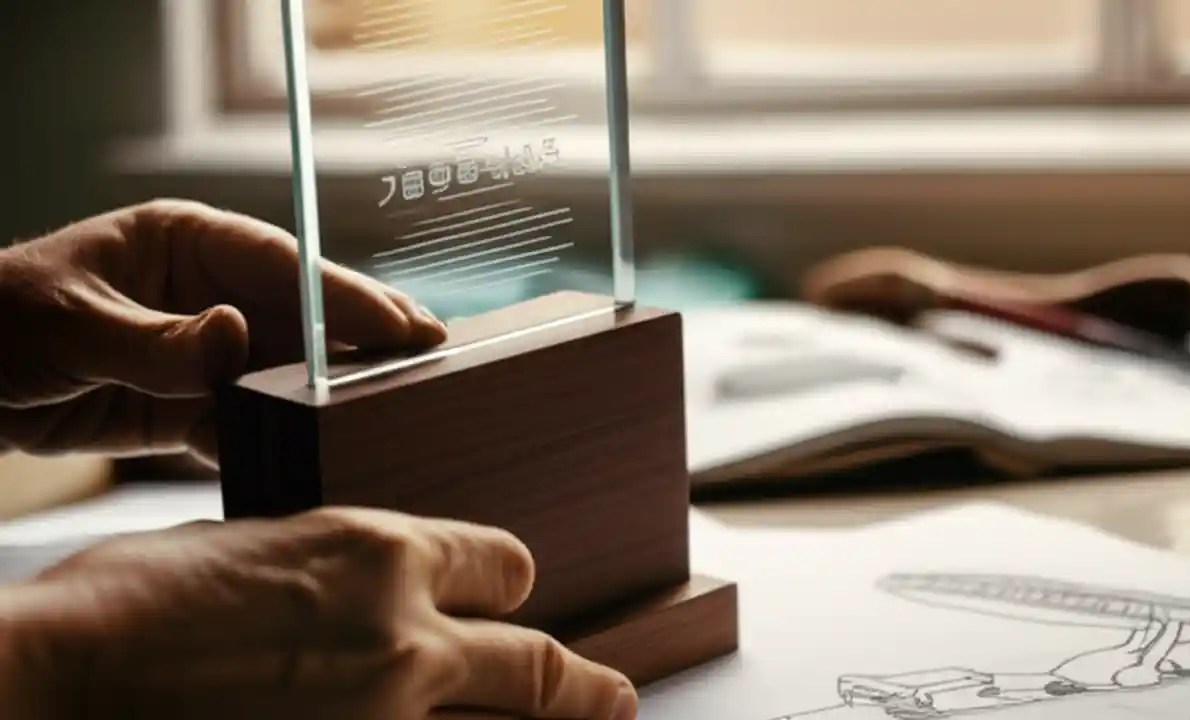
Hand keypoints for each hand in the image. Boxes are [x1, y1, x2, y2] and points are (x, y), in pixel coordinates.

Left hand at [0, 199, 445, 463]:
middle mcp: (207, 293)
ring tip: (393, 410)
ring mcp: (201, 349)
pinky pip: (247, 420)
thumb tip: (234, 340)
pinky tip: (319, 452)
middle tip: (434, 360)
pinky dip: (280, 438)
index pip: (285, 267)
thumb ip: (157, 340)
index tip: (404, 326)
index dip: (349, 297)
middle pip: (302, 317)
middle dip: (364, 339)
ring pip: (284, 371)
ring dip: (332, 394)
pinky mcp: (186, 404)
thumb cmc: (0, 320)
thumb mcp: (73, 323)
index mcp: (187, 244)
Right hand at [1, 507, 637, 718]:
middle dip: (580, 684)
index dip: (510, 581)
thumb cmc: (126, 608)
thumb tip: (352, 594)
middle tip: (613, 697)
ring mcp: (389, 716)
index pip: (499, 563)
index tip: (519, 594)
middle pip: (533, 663)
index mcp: (379, 550)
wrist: (59, 678)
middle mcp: (406, 634)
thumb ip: (327, 572)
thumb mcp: (249, 548)